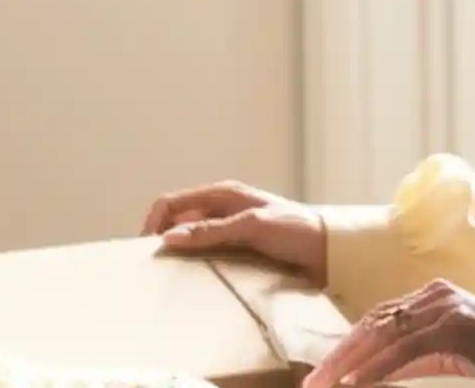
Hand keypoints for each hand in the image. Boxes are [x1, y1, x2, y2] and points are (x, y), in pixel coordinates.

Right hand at [141, 180, 326, 285]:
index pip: (172, 202)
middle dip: (162, 240)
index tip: (144, 251)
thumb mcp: (253, 227)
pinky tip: (195, 281)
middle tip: (152, 269)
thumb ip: (212, 230)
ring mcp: (230, 229)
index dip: (153, 223)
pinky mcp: (239, 248)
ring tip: (170, 278)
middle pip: (179, 221)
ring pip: (191, 240)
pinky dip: (196, 265)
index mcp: (224, 194)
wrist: (329, 250)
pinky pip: (208, 254)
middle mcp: (223, 210)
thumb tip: (169, 237)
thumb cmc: (297, 230)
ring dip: (180, 255)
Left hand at [302, 279, 474, 387]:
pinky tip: (354, 385)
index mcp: (434, 298)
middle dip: (339, 356)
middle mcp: (436, 295)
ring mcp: (446, 306)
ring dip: (349, 363)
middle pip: (373, 322)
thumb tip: (370, 378)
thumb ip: (413, 359)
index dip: (347, 348)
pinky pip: (405, 348)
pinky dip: (376, 368)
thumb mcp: (448, 359)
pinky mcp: (456, 325)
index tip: (322, 376)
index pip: (377, 319)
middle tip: (312, 383)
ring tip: (323, 386)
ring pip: (383, 332)